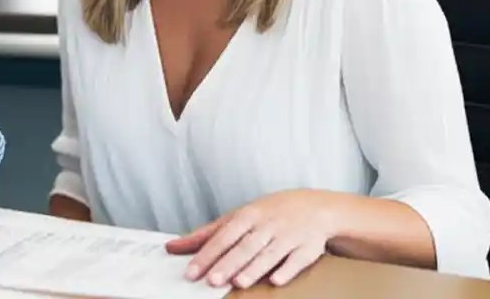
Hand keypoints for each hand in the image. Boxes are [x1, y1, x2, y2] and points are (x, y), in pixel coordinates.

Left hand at [166, 190, 337, 288]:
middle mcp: (268, 225)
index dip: (207, 254)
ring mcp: (289, 236)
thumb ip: (206, 234)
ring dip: (254, 268)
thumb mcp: (238, 217)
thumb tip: (173, 246)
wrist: (316, 207)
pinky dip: (287, 269)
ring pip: (270, 253)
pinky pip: (298, 260)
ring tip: (239, 282)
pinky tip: (276, 280)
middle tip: (212, 281)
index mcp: (248, 215)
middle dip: (228, 263)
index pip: (224, 235)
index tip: (192, 272)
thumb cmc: (269, 214)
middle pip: (245, 246)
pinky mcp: (309, 248)